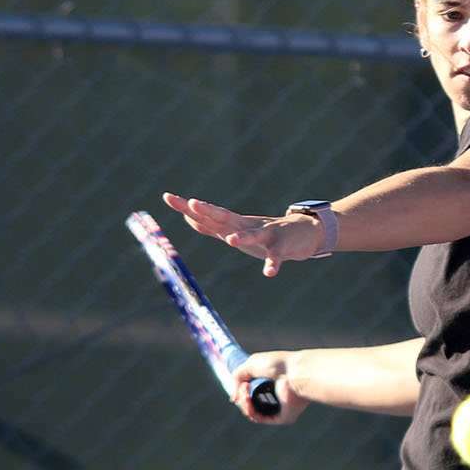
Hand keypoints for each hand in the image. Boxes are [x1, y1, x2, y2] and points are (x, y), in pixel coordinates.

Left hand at [163, 192, 310, 276]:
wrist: (302, 232)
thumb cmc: (264, 233)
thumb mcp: (236, 229)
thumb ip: (212, 226)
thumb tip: (189, 220)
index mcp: (233, 223)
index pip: (207, 213)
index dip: (187, 207)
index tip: (167, 196)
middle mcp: (247, 225)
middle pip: (225, 217)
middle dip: (209, 211)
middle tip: (193, 202)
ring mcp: (265, 235)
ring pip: (252, 235)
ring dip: (242, 238)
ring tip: (231, 241)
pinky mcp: (281, 247)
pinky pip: (276, 257)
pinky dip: (273, 264)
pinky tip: (269, 273)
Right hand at [232, 350, 308, 424]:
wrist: (294, 371)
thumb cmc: (277, 364)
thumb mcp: (250, 365)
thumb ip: (237, 378)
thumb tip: (234, 399)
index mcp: (272, 385)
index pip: (252, 393)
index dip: (242, 391)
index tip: (239, 385)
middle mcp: (276, 397)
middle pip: (251, 404)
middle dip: (242, 397)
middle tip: (243, 387)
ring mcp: (279, 408)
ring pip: (253, 413)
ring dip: (244, 403)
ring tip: (245, 391)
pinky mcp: (282, 417)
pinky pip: (260, 419)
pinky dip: (250, 410)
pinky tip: (247, 400)